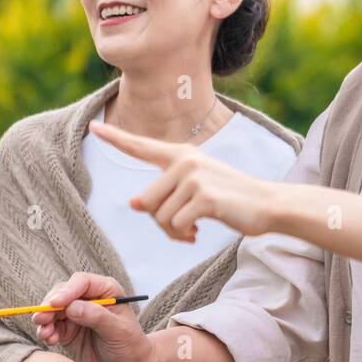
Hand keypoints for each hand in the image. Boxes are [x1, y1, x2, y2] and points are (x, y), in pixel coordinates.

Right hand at [34, 272, 156, 361]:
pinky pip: (51, 326)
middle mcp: (90, 298)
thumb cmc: (131, 345)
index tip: (55, 304)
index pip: (82, 282)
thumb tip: (72, 307)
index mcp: (106, 290)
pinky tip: (50, 340)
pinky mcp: (67, 329)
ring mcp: (77, 313)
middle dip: (49, 305)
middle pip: (62, 293)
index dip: (66, 291)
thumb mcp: (118, 331)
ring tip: (45, 334)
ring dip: (44, 320)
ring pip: (52, 309)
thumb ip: (97, 317)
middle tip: (41, 319)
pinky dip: (46, 331)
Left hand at [88, 119, 273, 241]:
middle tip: (183, 227)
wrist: (267, 204)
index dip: (116, 138)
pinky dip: (184, 235)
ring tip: (192, 230)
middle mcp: (186, 160)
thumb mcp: (194, 190)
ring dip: (173, 232)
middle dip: (159, 222)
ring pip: (159, 216)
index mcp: (182, 154)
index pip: (142, 146)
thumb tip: (134, 204)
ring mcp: (195, 177)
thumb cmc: (229, 198)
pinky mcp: (205, 197)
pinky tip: (199, 232)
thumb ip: (164, 193)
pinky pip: (176, 225)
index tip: (94, 126)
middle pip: (146, 201)